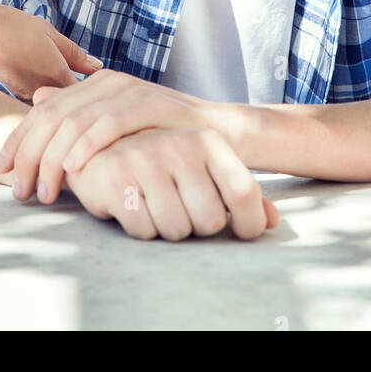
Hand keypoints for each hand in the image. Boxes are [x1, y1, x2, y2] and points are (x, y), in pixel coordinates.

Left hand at [0, 68, 214, 202]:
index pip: (44, 110)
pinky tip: (74, 170)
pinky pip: (109, 124)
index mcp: (93, 85)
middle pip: (52, 116)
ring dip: (54, 160)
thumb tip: (37, 99)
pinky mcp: (149, 103)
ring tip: (44, 193)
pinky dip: (87, 146)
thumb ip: (78, 113)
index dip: (20, 139)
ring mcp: (128, 90)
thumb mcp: (114, 125)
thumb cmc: (161, 137)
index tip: (3, 170)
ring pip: (74, 122)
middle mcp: (106, 82)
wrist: (216, 135)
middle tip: (20, 191)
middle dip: (30, 155)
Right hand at [63, 127, 280, 240]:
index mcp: (207, 140)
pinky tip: (133, 206)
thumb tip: (274, 221)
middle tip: (181, 209)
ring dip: (167, 229)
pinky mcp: (115, 181)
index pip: (244, 193)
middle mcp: (179, 144)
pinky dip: (141, 228)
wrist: (97, 146)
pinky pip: (145, 231)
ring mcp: (145, 160)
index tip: (239, 231)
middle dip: (197, 226)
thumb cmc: (161, 164)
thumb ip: (240, 193)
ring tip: (155, 205)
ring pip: (177, 230)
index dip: (248, 223)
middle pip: (210, 221)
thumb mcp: (203, 169)